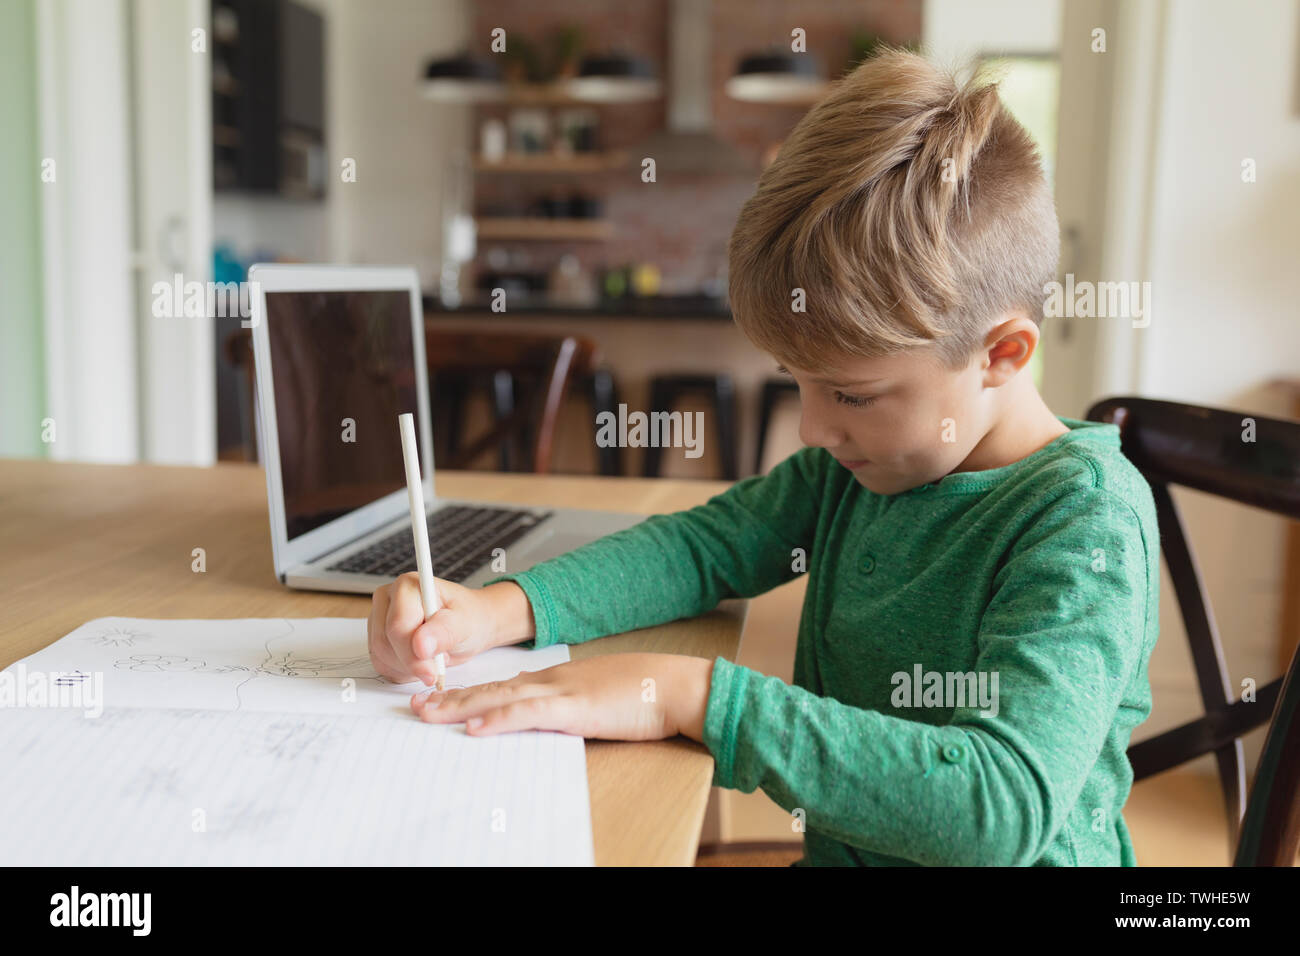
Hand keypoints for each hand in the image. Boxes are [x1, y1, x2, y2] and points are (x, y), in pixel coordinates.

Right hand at [368, 573, 524, 685]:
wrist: (468, 625)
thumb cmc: (468, 618)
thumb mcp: (465, 623)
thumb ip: (444, 632)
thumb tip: (421, 645)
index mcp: (408, 586)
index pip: (397, 626)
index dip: (411, 654)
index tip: (431, 672)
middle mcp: (388, 599)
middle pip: (384, 643)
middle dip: (412, 662)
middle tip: (438, 665)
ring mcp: (379, 618)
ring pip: (380, 655)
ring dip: (408, 668)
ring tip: (433, 658)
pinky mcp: (378, 637)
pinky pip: (381, 664)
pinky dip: (402, 672)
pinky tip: (421, 663)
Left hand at [410, 653, 714, 742]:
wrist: (674, 685)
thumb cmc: (643, 695)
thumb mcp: (597, 698)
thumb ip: (568, 706)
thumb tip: (544, 717)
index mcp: (556, 680)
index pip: (502, 686)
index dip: (467, 692)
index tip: (436, 697)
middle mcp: (551, 681)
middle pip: (491, 689)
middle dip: (449, 698)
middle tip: (412, 705)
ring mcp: (561, 693)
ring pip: (500, 698)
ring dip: (460, 706)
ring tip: (427, 714)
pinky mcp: (574, 709)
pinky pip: (529, 715)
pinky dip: (500, 720)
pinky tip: (476, 728)